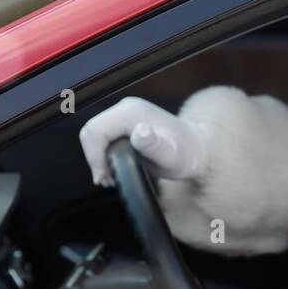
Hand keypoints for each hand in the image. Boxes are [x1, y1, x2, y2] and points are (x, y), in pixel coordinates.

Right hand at [79, 96, 207, 187]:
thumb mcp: (172, 156)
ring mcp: (124, 115)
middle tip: (107, 180)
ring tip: (111, 178)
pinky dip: (102, 155)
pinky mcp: (125, 123)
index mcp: (132, 112)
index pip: (96, 130)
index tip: (105, 176)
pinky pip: (103, 137)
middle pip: (91, 131)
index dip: (94, 155)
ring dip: (97, 158)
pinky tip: (114, 169)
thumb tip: (139, 133)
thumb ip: (154, 145)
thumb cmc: (186, 154)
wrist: (196, 150)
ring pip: (94, 135)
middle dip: (93, 158)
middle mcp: (126, 109)